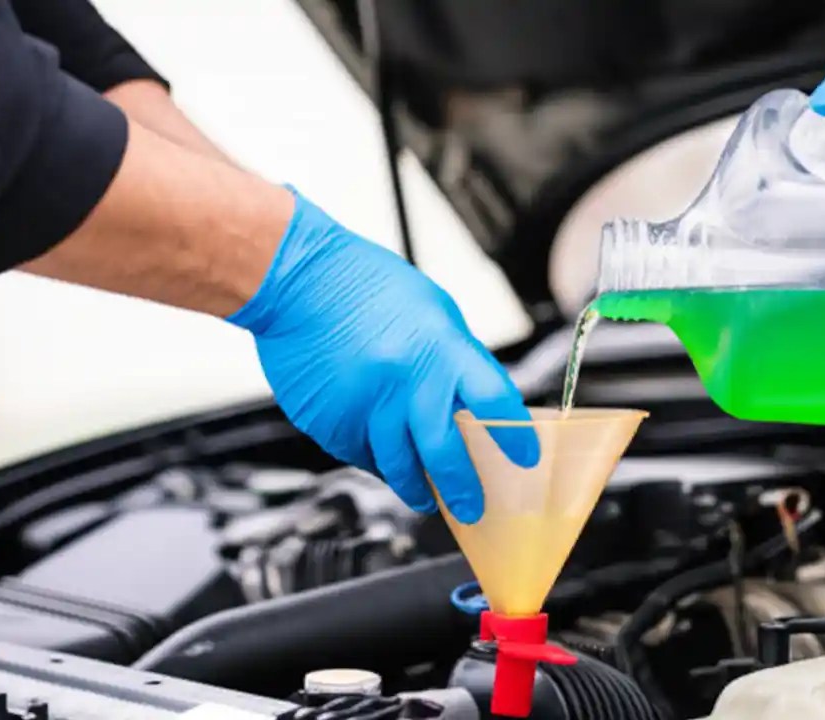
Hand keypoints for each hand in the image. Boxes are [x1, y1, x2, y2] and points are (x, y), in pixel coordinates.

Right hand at [228, 189, 537, 522]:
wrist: (296, 278)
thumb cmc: (369, 287)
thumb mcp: (433, 312)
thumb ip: (455, 360)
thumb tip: (475, 404)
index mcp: (442, 349)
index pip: (493, 401)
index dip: (514, 435)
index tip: (527, 459)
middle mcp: (405, 382)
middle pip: (443, 452)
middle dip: (462, 488)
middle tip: (473, 508)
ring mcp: (365, 406)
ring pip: (397, 465)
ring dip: (416, 488)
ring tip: (427, 500)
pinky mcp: (330, 422)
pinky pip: (361, 455)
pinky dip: (375, 460)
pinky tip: (383, 459)